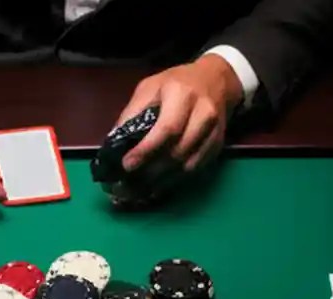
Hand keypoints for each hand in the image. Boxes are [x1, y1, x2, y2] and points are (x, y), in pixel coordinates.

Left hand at [112, 56, 241, 195]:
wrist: (215, 79)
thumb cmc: (177, 82)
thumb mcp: (150, 87)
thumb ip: (133, 112)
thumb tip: (115, 142)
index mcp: (182, 95)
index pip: (167, 129)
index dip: (146, 151)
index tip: (127, 165)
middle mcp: (203, 113)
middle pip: (178, 151)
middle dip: (152, 170)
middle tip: (131, 181)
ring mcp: (214, 131)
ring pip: (188, 165)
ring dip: (164, 179)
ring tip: (143, 186)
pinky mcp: (217, 144)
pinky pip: (197, 168)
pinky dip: (177, 178)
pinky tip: (161, 182)